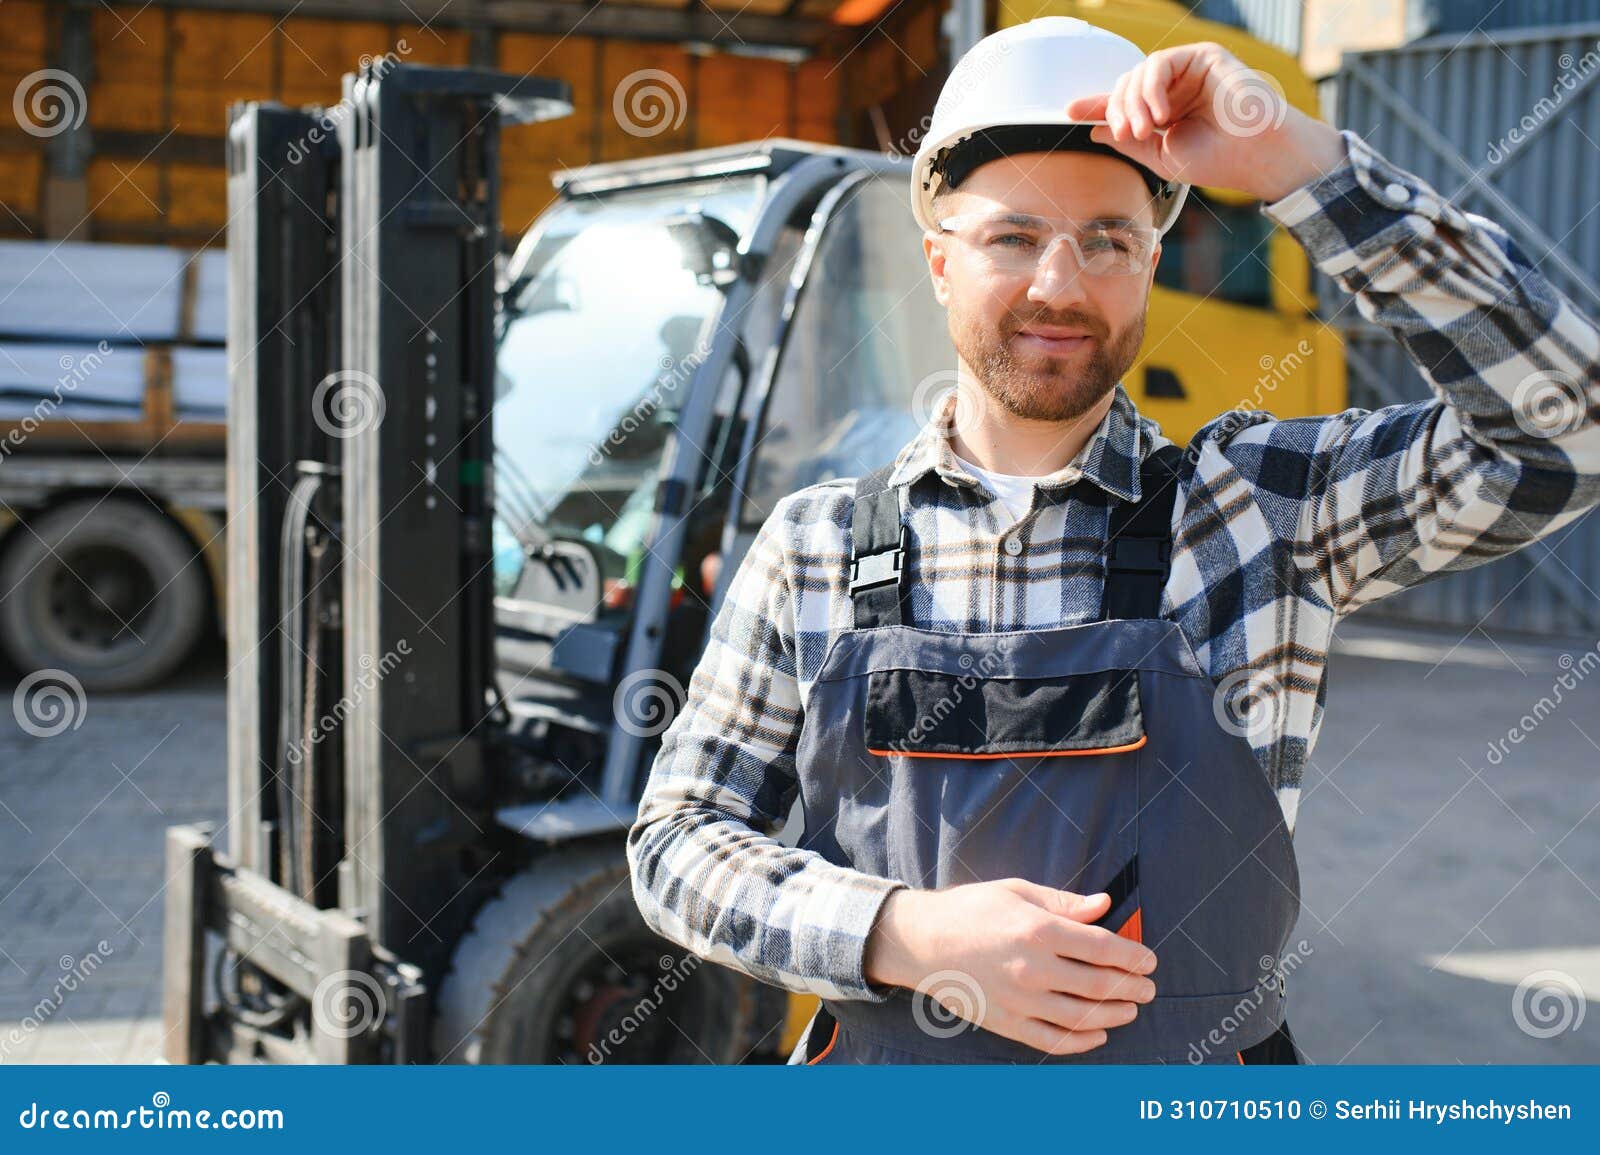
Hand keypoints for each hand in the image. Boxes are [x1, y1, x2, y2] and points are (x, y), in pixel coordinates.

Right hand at [864, 878, 1157, 1055]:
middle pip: (1099, 984)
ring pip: (1083, 1017)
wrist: (921, 942)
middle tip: (1148, 989)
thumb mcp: (1018, 891)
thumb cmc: (970, 910)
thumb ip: (1064, 902)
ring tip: (1130, 1010)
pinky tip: (1098, 1035)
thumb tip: (1105, 905)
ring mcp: (1020, 1000)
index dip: (1133, 956)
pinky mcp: (1007, 1022)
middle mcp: (1033, 968)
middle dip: (1132, 987)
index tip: (1149, 960)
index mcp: (1038, 929)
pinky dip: (1082, 1041)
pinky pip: (1053, 1040)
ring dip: (1114, 1015)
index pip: (1102, 948)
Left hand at [1063, 41, 1346, 202]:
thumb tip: (1095, 128)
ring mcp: (1188, 71)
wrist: (1257, 155)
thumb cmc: (1218, 160)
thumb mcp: (1162, 156)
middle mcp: (1174, 89)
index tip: (1069, 112)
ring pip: (1139, 74)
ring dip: (1133, 103)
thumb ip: (1129, 141)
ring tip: (1145, 130)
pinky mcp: (1202, 57)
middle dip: (1117, 109)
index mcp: (1165, 112)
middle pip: (1126, 86)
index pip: (1124, 102)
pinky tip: (1160, 114)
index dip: (1096, 105)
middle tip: (1127, 134)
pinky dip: (1151, 88)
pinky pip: (1160, 63)